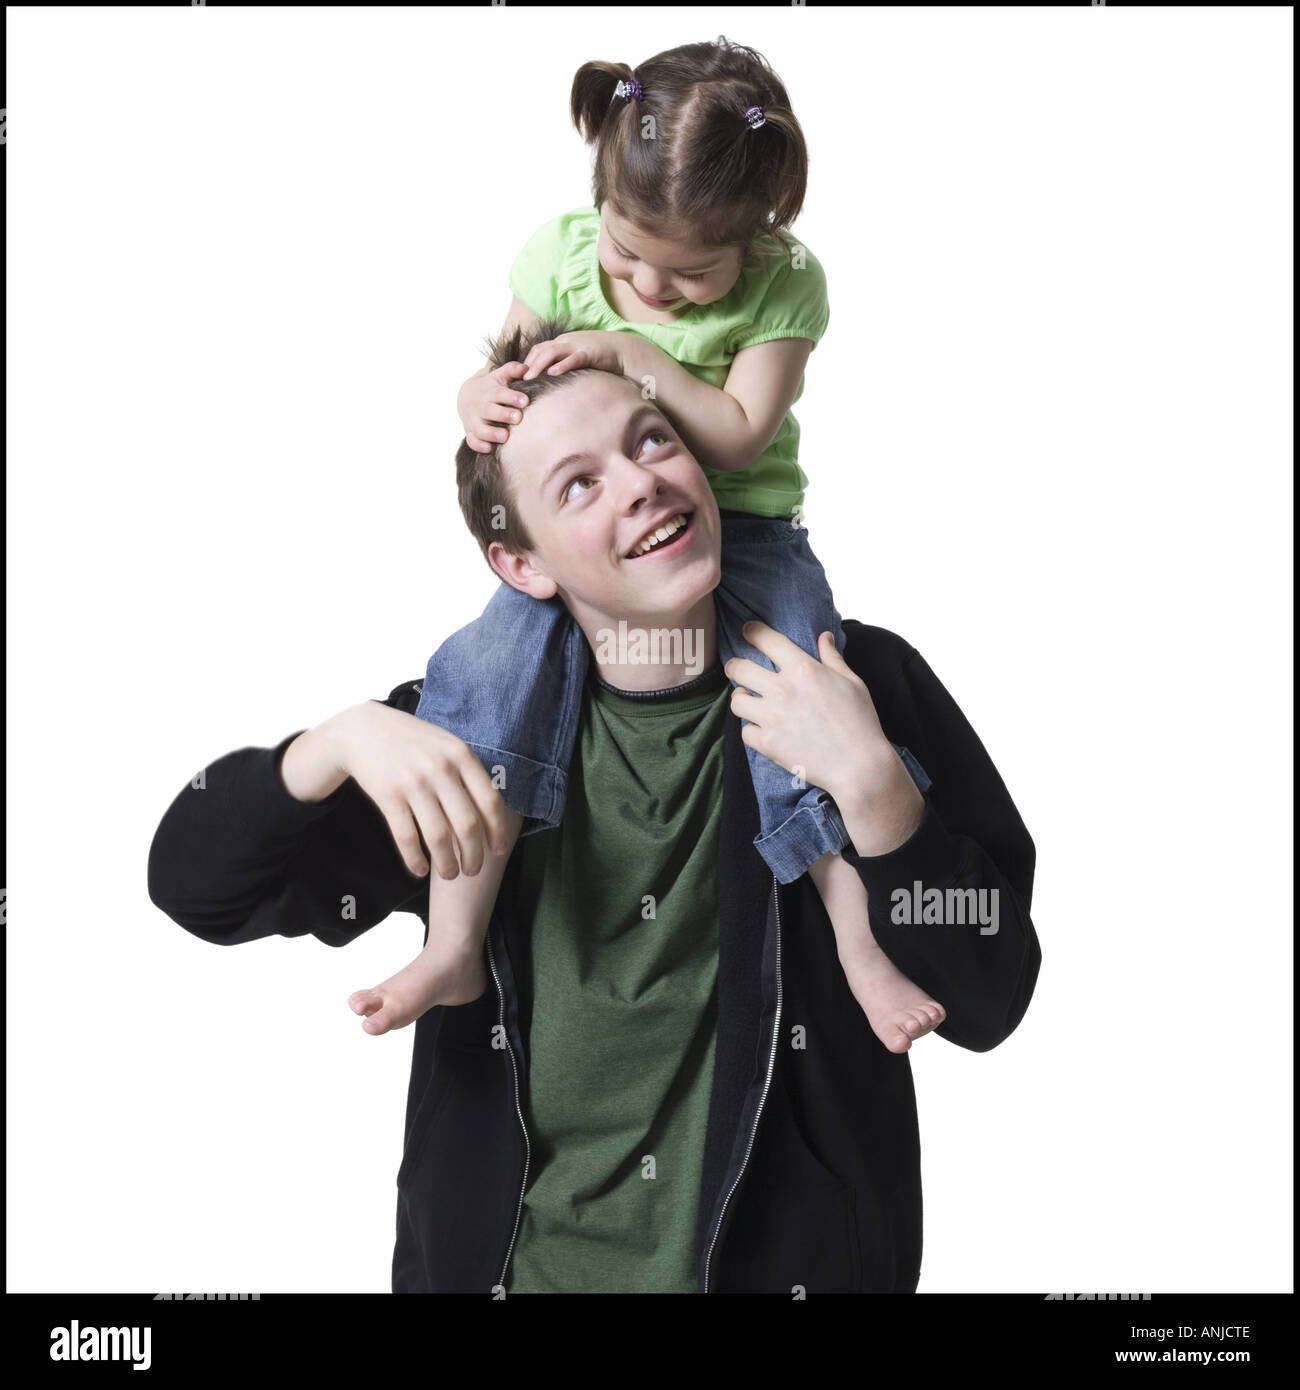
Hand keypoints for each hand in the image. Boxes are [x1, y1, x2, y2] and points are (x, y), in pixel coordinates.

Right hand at [279, 701, 509, 879]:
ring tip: (450, 874)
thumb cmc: (413, 742)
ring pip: (438, 837)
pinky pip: (407, 837)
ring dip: (447, 864)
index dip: (497, 831)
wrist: (363, 729)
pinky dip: (415, 859)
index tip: (498, 851)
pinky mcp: (388, 796)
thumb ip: (469, 772)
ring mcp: (414, 783)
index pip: (490, 802)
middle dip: (474, 855)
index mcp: (462, 755)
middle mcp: (440, 769)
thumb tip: (493, 813)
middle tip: (473, 870)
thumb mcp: (447, 745)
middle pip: (468, 825)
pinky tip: (420, 869)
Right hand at [459, 361, 530, 454]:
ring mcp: (474, 421)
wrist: (467, 397)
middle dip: (503, 415)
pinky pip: (472, 441)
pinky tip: (489, 448)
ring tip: (505, 436)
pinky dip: (478, 445)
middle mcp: (481, 406)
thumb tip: (526, 368)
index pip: (499, 393)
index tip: (525, 400)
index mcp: (489, 392)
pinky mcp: (471, 433)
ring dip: (491, 433)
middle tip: (517, 417)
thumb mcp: (499, 376)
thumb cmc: (491, 387)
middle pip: (489, 411)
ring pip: (480, 428)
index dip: (511, 397)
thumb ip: (512, 370)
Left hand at [520, 330, 628, 379]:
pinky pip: (574, 358)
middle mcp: (567, 341)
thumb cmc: (600, 358)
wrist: (623, 350)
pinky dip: (562, 365)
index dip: (527, 362)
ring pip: (552, 351)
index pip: (539, 350)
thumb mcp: (578, 360)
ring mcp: (578, 345)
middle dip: (528, 364)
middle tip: (518, 380)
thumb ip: (565, 366)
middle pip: (541, 349)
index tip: (519, 377)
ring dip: (539, 364)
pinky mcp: (590, 352)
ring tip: (529, 378)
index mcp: (563, 343)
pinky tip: (553, 373)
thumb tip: (552, 382)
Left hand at [724, 623, 892, 802]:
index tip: (748, 630)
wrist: (859, 767)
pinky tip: (763, 728)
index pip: (767, 640)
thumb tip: (824, 636)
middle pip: (739, 669)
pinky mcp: (768, 743)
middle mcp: (783, 690)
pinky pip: (745, 731)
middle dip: (735, 666)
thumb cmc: (860, 723)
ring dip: (742, 698)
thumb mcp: (852, 683)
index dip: (753, 631)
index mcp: (804, 669)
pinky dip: (752, 730)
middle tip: (737, 669)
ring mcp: (772, 718)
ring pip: (737, 700)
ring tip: (749, 700)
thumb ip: (832, 657)